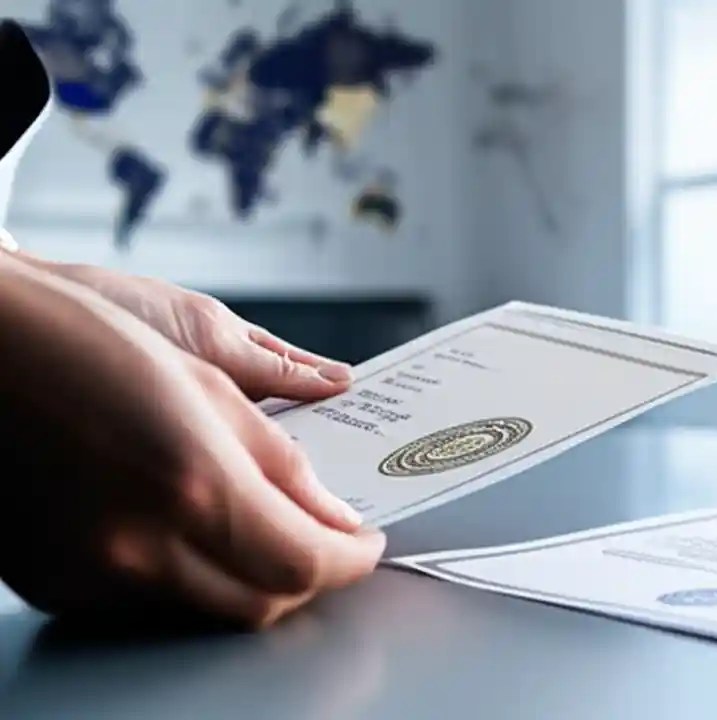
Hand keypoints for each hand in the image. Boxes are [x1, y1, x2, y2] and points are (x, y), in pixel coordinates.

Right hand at [0, 258, 383, 627]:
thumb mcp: (209, 388)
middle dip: (310, 575)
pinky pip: (152, 602)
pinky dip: (193, 577)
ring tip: (268, 528)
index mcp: (192, 486)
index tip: (366, 542)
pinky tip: (197, 531)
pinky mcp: (59, 583)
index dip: (351, 558)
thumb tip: (335, 516)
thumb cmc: (85, 341)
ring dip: (253, 580)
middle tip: (329, 538)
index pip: (306, 563)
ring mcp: (93, 573)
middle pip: (263, 603)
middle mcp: (141, 546)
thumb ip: (284, 466)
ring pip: (210, 611)